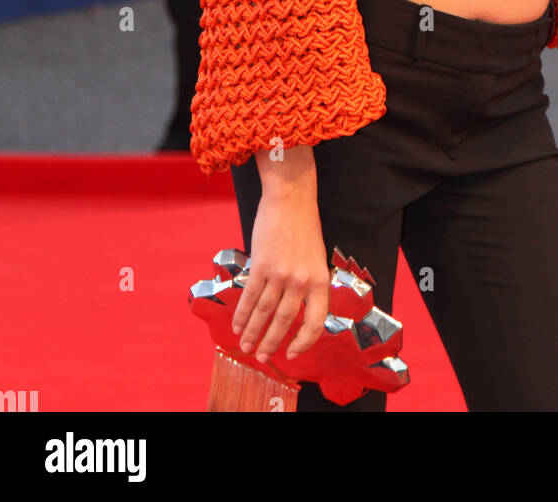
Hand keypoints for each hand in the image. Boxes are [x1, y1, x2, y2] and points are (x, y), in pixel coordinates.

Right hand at [231, 187, 330, 365]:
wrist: (291, 198)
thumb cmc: (304, 227)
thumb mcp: (316, 259)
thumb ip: (308, 285)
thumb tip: (295, 312)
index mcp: (320, 280)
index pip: (316, 322)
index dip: (305, 342)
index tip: (293, 353)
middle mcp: (301, 281)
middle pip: (285, 321)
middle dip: (271, 343)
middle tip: (261, 357)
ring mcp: (280, 274)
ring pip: (264, 312)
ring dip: (253, 333)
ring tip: (245, 346)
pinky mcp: (261, 265)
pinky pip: (250, 296)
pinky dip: (242, 314)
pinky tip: (237, 325)